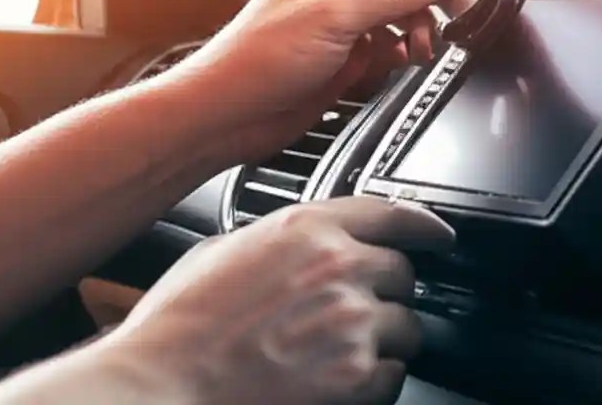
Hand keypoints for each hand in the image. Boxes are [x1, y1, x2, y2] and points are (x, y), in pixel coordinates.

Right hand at [96, 197, 454, 404]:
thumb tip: (297, 246)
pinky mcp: (358, 377)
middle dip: (383, 294)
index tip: (439, 236)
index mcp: (306, 230)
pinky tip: (336, 384)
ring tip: (335, 355)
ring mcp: (354, 323)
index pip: (391, 214)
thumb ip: (274, 241)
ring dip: (382, 341)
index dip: (423, 225)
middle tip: (348, 316)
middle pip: (402, 274)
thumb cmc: (177, 329)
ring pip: (406, 327)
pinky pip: (395, 376)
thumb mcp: (219, 254)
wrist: (162, 387)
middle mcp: (339, 268)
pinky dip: (375, 383)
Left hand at [160, 0, 470, 171]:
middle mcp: (328, 1)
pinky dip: (396, 59)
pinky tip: (401, 64)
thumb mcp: (333, 19)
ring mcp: (333, 37)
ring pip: (391, 26)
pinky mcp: (336, 70)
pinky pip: (380, 57)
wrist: (226, 117)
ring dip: (414, 35)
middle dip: (427, 4)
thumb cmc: (257, 61)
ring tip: (423, 50)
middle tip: (458, 19)